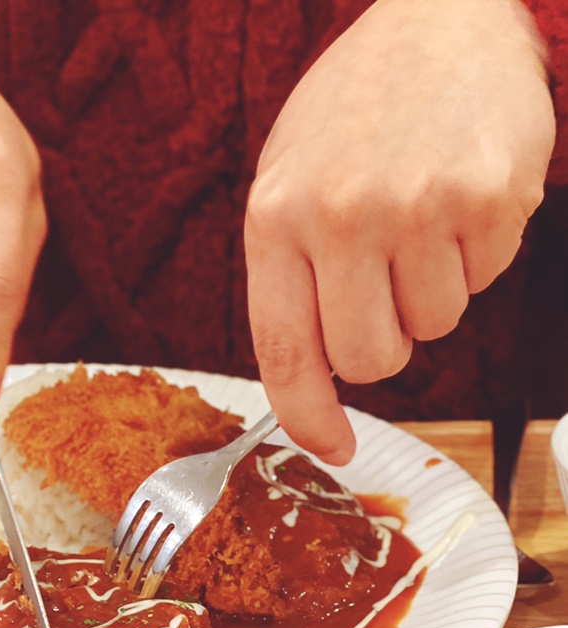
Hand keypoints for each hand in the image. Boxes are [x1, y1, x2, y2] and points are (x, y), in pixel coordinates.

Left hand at [244, 0, 554, 464]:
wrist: (436, 18)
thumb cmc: (353, 117)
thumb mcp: (288, 184)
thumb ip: (292, 278)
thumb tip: (318, 375)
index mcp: (276, 218)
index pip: (285, 351)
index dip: (307, 415)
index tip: (331, 447)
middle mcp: (342, 216)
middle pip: (370, 360)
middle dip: (382, 343)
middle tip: (383, 286)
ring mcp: (418, 206)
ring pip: (433, 328)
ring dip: (428, 293)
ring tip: (419, 220)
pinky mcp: (489, 198)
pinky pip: (484, 282)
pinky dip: (473, 258)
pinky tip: (455, 201)